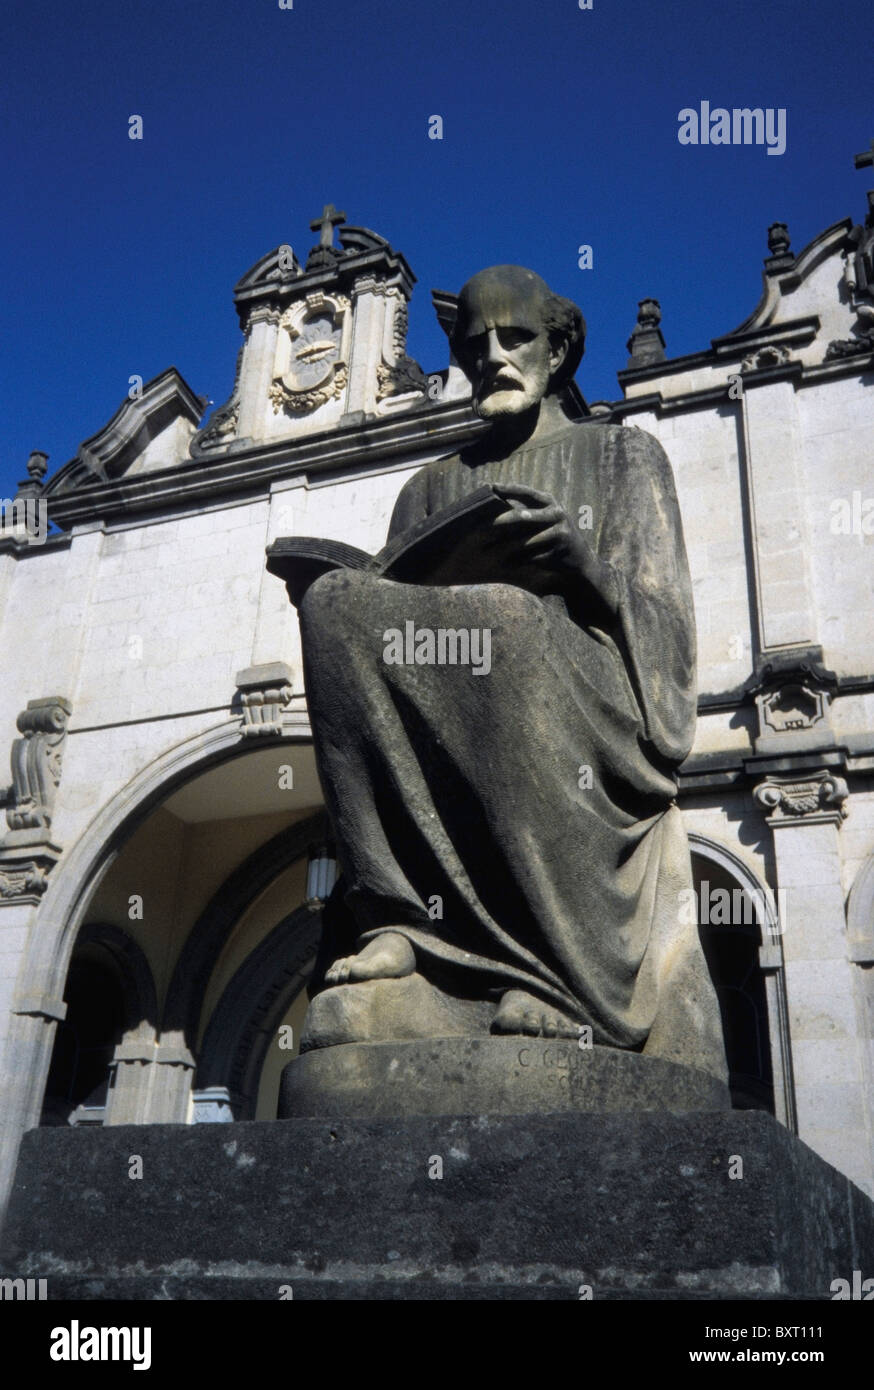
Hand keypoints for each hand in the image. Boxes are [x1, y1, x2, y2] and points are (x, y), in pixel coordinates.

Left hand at [488, 483, 617, 611]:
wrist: (579, 559)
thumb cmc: (553, 535)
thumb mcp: (545, 518)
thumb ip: (525, 511)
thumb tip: (493, 511)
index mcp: (549, 502)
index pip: (524, 492)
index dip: (506, 489)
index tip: (487, 488)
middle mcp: (555, 513)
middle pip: (522, 516)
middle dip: (500, 522)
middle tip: (479, 528)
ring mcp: (559, 532)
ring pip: (526, 541)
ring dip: (505, 547)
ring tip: (486, 550)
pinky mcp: (559, 550)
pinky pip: (532, 557)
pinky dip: (518, 561)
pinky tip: (505, 564)